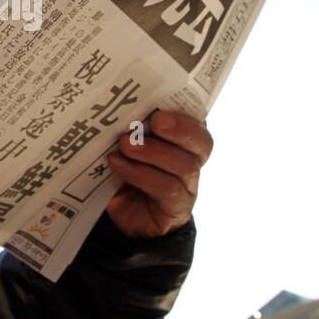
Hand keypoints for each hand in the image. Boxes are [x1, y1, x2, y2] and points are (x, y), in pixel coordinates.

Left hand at [104, 110, 211, 238]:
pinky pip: (167, 189)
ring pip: (185, 165)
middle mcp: (192, 160)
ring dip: (153, 152)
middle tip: (156, 121)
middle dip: (180, 128)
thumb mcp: (127, 144)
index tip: (165, 104)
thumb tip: (117, 105)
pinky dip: (141, 174)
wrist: (120, 214)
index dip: (187, 112)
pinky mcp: (177, 208)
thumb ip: (131, 126)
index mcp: (185, 138)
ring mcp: (188, 186)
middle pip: (202, 142)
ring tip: (125, 144)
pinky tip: (118, 164)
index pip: (198, 120)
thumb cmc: (125, 169)